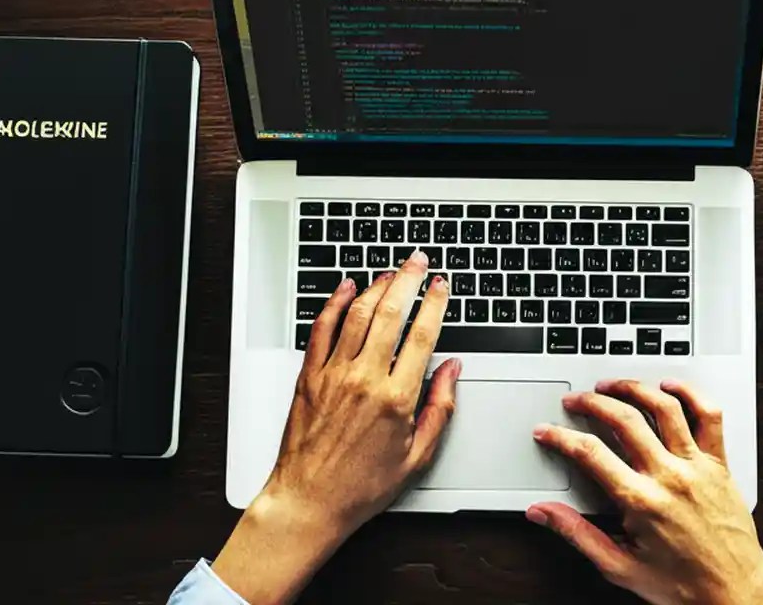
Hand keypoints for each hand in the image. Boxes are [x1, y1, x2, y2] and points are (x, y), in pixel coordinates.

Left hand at [213, 250, 459, 604]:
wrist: (309, 500)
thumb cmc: (361, 485)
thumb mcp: (417, 455)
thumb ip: (440, 408)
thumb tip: (453, 371)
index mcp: (396, 398)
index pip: (422, 335)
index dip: (435, 304)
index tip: (442, 286)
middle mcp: (364, 379)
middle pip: (391, 313)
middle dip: (408, 280)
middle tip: (418, 261)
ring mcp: (333, 374)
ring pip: (357, 314)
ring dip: (377, 286)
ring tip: (390, 272)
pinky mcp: (309, 376)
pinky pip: (321, 328)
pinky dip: (334, 303)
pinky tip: (346, 288)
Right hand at [527, 379, 762, 604]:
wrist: (735, 594)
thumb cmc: (683, 586)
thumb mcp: (619, 566)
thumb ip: (577, 534)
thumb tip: (543, 513)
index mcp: (642, 502)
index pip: (590, 454)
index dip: (561, 437)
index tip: (547, 431)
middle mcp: (670, 477)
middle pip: (624, 420)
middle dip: (591, 403)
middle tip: (575, 401)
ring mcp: (697, 467)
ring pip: (664, 408)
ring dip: (633, 389)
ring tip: (612, 386)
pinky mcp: (720, 465)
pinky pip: (709, 416)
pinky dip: (691, 394)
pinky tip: (671, 387)